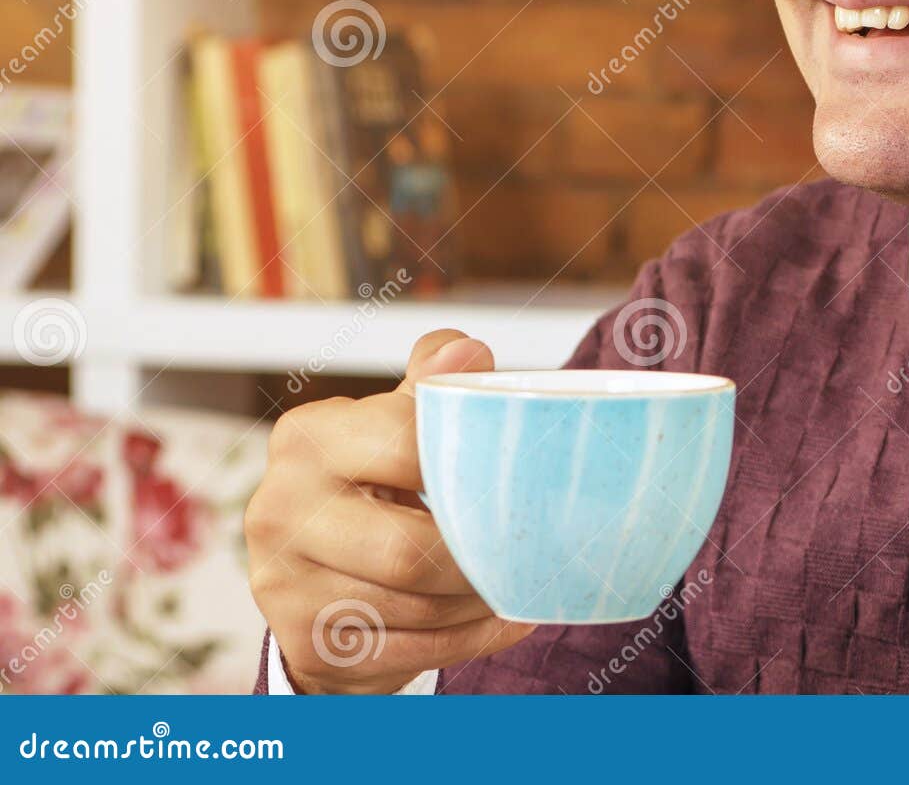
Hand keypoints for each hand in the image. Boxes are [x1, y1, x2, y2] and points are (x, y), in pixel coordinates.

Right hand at [245, 329, 536, 693]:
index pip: (407, 444)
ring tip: (522, 582)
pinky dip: (470, 638)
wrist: (315, 576)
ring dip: (483, 601)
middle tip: (533, 549)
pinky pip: (409, 651)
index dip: (473, 463)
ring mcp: (284, 583)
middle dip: (484, 556)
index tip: (519, 475)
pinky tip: (503, 618)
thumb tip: (467, 352)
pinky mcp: (304, 642)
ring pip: (414, 606)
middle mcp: (281, 507)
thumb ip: (431, 384)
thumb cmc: (371, 482)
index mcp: (308, 437)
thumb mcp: (391, 421)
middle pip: (411, 549)